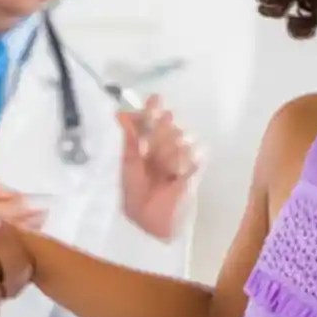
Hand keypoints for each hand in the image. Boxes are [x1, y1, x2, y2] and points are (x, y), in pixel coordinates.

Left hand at [117, 94, 199, 239]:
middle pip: (170, 123)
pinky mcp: (195, 168)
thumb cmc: (135, 193)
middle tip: (146, 151)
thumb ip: (129, 138)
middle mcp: (166, 144)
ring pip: (182, 136)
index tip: (155, 97)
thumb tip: (121, 113)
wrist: (149, 219)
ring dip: (169, 151)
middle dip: (158, 133)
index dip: (153, 107)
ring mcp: (182, 155)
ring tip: (161, 168)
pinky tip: (175, 172)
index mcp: (148, 141)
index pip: (152, 118)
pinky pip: (195, 152)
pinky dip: (183, 160)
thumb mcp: (128, 163)